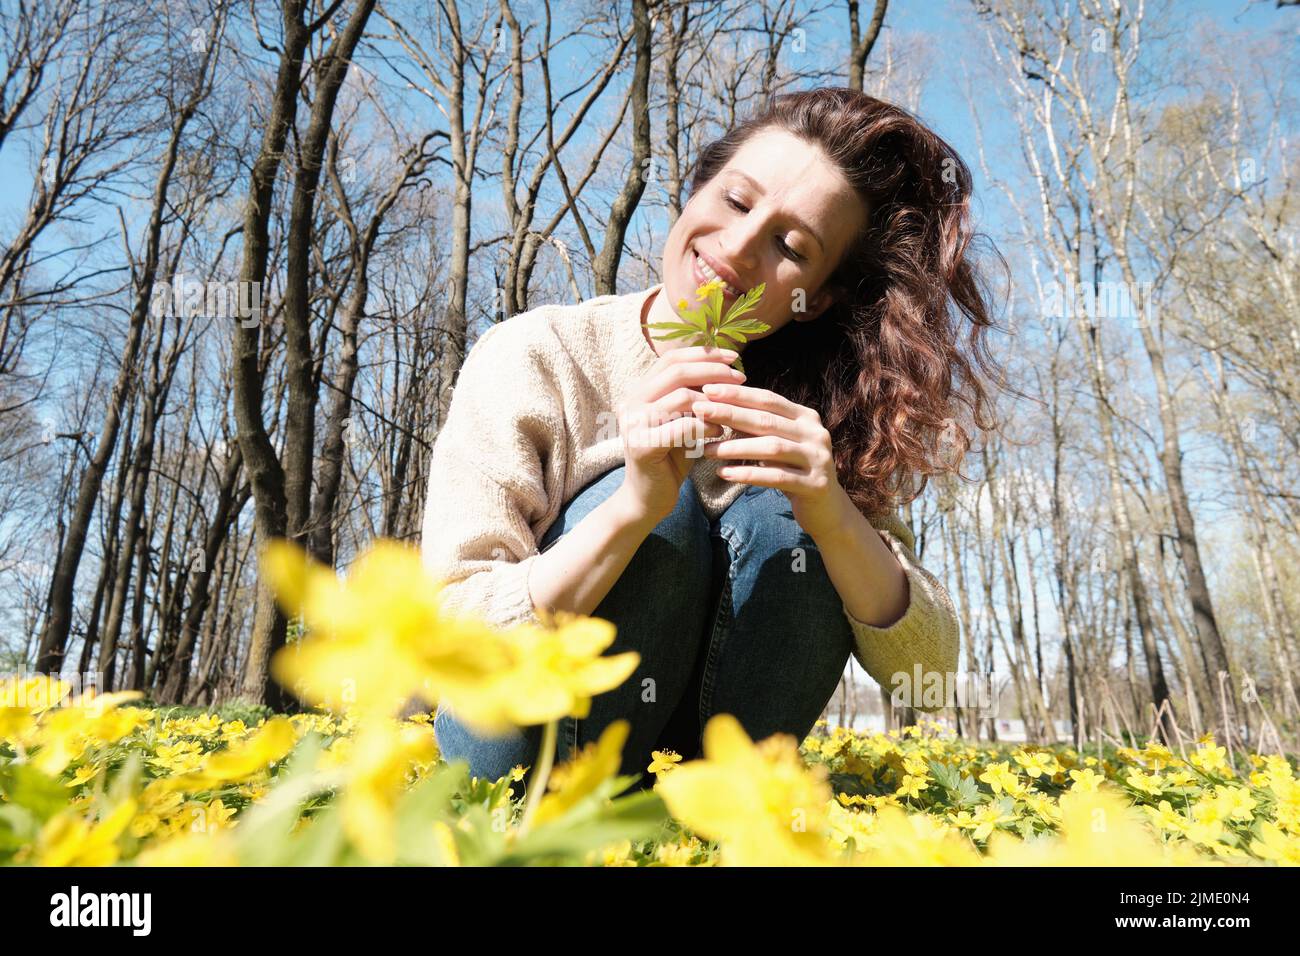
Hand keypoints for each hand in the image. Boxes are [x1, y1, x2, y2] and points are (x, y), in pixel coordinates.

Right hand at [617, 345, 746, 522]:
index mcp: (638, 392)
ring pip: (681, 397)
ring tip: (731, 411)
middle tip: (741, 379)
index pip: (671, 359)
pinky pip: (683, 427)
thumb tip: (725, 368)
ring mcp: (633, 423)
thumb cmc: (671, 459)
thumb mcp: (682, 421)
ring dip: (713, 402)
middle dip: (713, 372)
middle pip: (676, 371)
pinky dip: (706, 427)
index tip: (734, 358)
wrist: (648, 499)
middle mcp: (630, 402)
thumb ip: (694, 396)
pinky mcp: (642, 445)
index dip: (703, 354)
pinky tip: (720, 433)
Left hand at [692, 382, 848, 538]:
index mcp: (806, 417)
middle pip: (766, 420)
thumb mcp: (777, 445)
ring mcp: (818, 459)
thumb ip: (756, 428)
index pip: (768, 399)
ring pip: (771, 447)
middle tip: (699, 411)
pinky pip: (776, 477)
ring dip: (735, 447)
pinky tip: (724, 473)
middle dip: (730, 414)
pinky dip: (748, 474)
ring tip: (706, 450)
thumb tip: (716, 407)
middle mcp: (816, 433)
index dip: (737, 394)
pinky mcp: (815, 485)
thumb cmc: (793, 472)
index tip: (706, 389)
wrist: (827, 510)